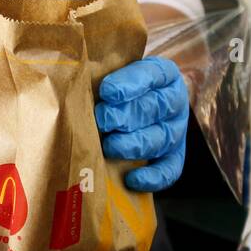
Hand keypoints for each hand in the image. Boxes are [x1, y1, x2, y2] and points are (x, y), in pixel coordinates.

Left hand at [94, 55, 189, 192]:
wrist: (137, 105)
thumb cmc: (118, 86)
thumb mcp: (113, 71)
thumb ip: (99, 73)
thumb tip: (75, 82)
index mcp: (162, 74)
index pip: (150, 75)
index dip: (130, 84)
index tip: (107, 92)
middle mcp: (173, 101)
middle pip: (155, 108)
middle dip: (126, 116)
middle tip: (102, 121)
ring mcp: (175, 131)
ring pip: (160, 139)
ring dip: (133, 145)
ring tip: (109, 147)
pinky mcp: (174, 157)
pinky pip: (170, 170)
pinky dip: (152, 177)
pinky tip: (130, 178)